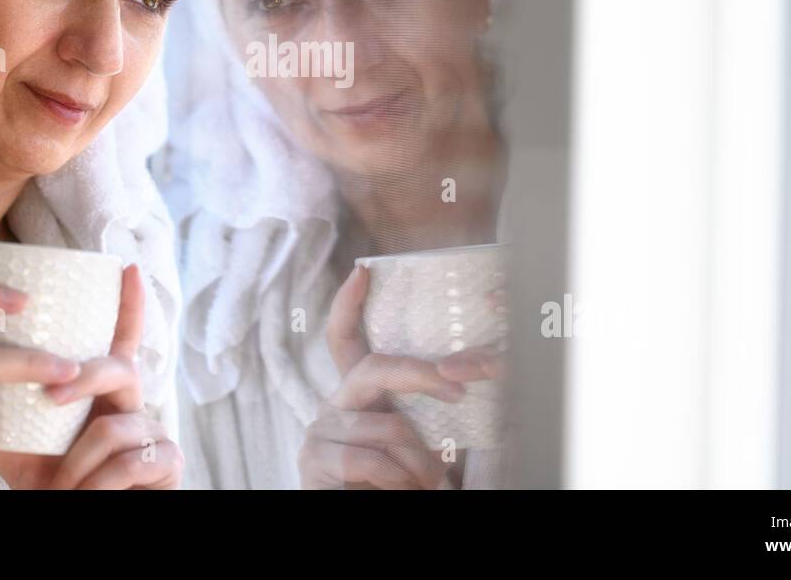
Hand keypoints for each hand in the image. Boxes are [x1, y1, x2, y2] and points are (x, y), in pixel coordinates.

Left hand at [0, 265, 182, 489]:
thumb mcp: (19, 436)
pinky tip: (87, 493)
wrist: (65, 519)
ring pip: (116, 424)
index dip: (128, 305)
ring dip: (79, 461)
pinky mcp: (168, 464)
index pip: (118, 341)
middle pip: (121, 368)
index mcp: (102, 393)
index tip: (126, 267)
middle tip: (50, 397)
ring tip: (63, 483)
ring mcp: (154, 432)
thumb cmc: (45, 481)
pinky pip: (131, 460)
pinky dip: (100, 482)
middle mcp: (133, 404)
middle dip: (85, 378)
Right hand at [297, 264, 501, 489]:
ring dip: (422, 463)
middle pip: (373, 369)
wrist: (360, 518)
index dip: (348, 305)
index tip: (363, 271)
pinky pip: (372, 460)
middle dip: (421, 374)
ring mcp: (319, 432)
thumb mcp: (418, 443)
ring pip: (389, 427)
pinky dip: (400, 481)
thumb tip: (477, 373)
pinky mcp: (313, 462)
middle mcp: (332, 406)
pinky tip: (402, 491)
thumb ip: (428, 413)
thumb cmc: (400, 485)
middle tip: (458, 392)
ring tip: (432, 485)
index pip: (343, 340)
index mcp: (356, 398)